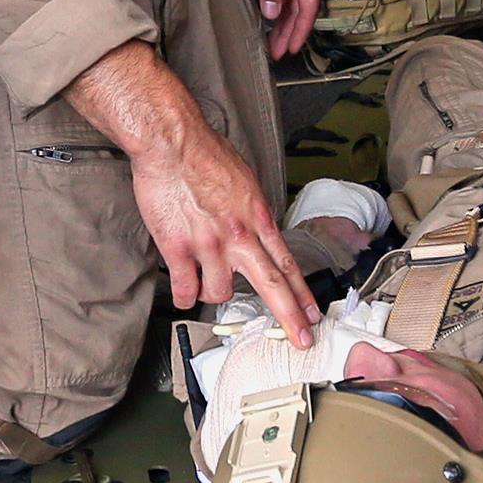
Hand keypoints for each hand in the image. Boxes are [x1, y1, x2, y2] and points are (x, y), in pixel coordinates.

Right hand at [67, 42, 317, 341]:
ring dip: (212, 293)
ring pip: (219, 293)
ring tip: (203, 282)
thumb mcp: (243, 180)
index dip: (301, 293)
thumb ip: (251, 211)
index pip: (286, 264)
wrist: (170, 142)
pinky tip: (183, 291)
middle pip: (271, 287)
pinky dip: (184, 295)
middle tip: (303, 340)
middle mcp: (239, 236)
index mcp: (257, 217)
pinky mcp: (178, 249)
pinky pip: (185, 289)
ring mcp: (209, 245)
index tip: (312, 314)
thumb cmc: (203, 153)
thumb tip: (255, 230)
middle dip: (291, 318)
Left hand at [245, 0, 324, 60]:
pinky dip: (277, 5)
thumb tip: (272, 13)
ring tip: (272, 42)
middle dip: (289, 31)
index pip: (308, 9)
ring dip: (282, 21)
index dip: (299, 31)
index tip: (291, 49)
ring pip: (291, 1)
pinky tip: (269, 16)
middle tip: (277, 53)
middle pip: (300, 9)